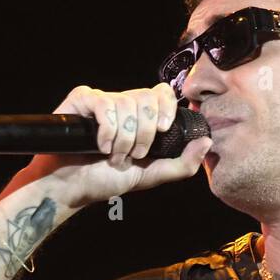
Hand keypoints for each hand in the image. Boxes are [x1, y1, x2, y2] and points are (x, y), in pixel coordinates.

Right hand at [21, 82, 212, 207]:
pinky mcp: (82, 99)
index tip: (163, 129)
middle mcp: (123, 104)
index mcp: (141, 117)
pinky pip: (103, 103)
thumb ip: (182, 164)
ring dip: (123, 138)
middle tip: (134, 153)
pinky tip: (100, 145)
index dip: (165, 107)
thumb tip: (207, 142)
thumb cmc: (107, 180)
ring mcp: (102, 100)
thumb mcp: (152, 175)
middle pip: (147, 97)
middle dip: (144, 132)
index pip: (161, 93)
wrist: (72, 186)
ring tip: (114, 155)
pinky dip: (106, 129)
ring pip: (126, 103)